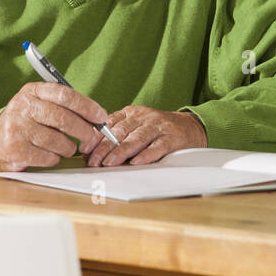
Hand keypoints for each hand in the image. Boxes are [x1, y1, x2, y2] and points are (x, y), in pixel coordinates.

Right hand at [0, 82, 110, 171]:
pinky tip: (50, 155)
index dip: (87, 106)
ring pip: (58, 141)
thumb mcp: (39, 105)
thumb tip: (97, 117)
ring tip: (66, 148)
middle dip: (84, 131)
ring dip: (69, 148)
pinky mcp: (16, 149)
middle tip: (92, 139)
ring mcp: (17, 128)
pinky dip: (55, 158)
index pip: (65, 94)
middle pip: (64, 119)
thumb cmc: (27, 122)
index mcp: (32, 91)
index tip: (101, 116)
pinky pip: (48, 157)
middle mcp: (23, 107)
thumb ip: (64, 106)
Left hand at [85, 106, 207, 166]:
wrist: (190, 127)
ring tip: (109, 163)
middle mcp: (144, 117)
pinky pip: (158, 146)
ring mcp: (159, 126)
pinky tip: (137, 162)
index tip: (85, 150)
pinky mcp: (173, 138)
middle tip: (94, 161)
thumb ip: (116, 137)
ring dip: (121, 151)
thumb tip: (91, 153)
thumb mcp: (136, 127)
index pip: (109, 123)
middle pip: (121, 132)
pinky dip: (147, 154)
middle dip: (104, 147)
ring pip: (137, 138)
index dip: (96, 137)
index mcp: (131, 113)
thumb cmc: (157, 131)